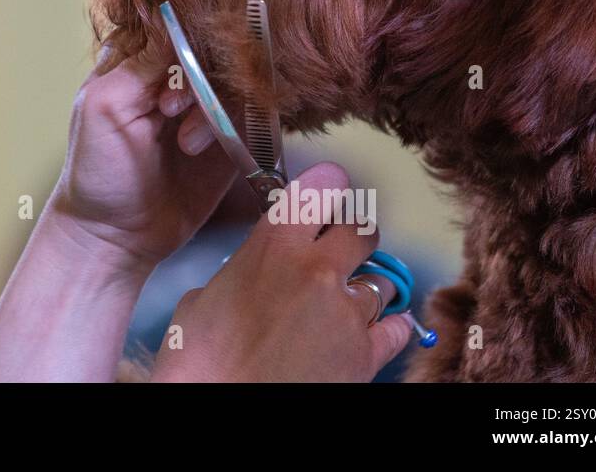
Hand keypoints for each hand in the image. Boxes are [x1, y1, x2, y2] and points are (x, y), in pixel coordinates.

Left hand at [48, 41, 246, 268]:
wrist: (116, 234)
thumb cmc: (97, 168)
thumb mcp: (105, 106)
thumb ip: (139, 63)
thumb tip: (175, 18)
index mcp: (137, 58)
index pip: (173, 20)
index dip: (182, 33)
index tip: (181, 55)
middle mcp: (175, 75)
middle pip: (212, 45)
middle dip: (199, 73)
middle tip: (170, 107)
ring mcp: (205, 104)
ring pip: (234, 78)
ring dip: (211, 106)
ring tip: (185, 142)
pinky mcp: (230, 135)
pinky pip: (251, 114)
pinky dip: (233, 125)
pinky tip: (201, 148)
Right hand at [150, 162, 412, 381]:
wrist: (216, 410)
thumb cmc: (198, 364)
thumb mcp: (201, 299)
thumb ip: (239, 274)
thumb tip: (249, 278)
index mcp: (273, 244)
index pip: (324, 185)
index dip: (328, 186)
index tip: (324, 192)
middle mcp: (318, 270)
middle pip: (362, 228)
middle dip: (351, 236)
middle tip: (335, 249)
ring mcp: (347, 314)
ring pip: (384, 279)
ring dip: (366, 285)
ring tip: (342, 301)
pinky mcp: (365, 356)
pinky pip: (397, 326)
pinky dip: (387, 326)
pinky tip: (369, 330)